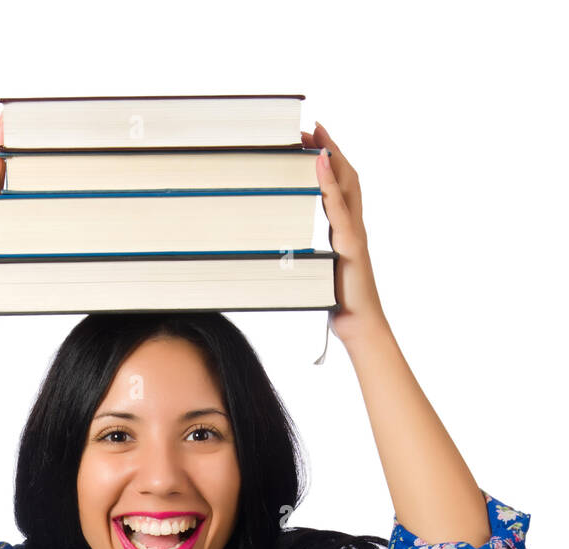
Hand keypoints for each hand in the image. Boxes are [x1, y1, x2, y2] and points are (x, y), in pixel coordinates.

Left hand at [301, 121, 387, 347]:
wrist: (358, 325)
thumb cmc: (337, 303)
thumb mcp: (319, 273)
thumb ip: (310, 256)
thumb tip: (286, 252)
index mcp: (345, 230)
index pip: (340, 186)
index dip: (331, 160)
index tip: (314, 141)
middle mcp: (353, 226)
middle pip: (347, 176)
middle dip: (331, 149)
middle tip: (312, 128)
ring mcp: (354, 233)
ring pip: (347, 184)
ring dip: (331, 157)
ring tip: (315, 137)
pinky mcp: (350, 243)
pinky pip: (339, 206)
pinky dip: (330, 183)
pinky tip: (320, 165)